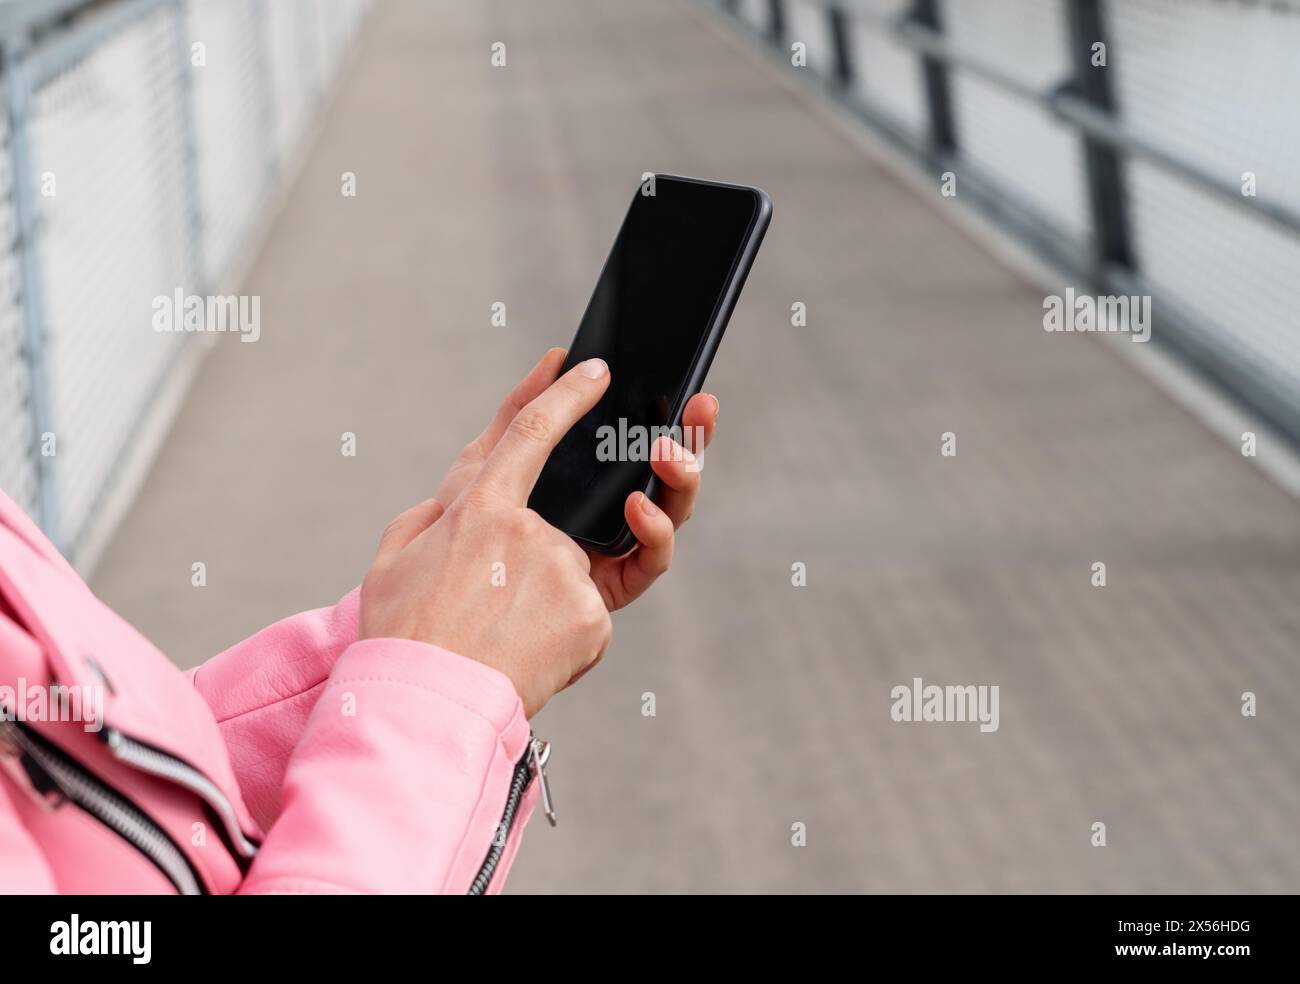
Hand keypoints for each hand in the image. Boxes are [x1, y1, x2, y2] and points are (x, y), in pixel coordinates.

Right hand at [360, 358, 614, 716]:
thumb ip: (430, 518)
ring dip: (548, 595)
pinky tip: (524, 655)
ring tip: (507, 631)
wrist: (426, 709)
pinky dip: (561, 631)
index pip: (529, 432)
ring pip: (576, 567)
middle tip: (661, 461)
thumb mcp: (394, 559)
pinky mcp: (592, 616)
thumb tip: (457, 502)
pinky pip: (590, 611)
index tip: (591, 369)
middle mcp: (529, 532)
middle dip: (622, 484)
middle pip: (570, 513)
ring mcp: (565, 573)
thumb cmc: (403, 637)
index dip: (562, 394)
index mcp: (478, 509)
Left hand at [435, 348, 720, 609]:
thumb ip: (520, 413)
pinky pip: (649, 559)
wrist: (437, 641)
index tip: (689, 391)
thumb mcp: (478, 466)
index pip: (626, 445)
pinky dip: (653, 530)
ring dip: (679, 476)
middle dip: (689, 437)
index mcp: (574, 488)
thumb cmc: (447, 555)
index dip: (667, 418)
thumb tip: (559, 359)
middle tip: (701, 407)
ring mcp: (608, 556)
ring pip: (665, 511)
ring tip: (668, 451)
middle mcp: (599, 519)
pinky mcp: (609, 594)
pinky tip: (638, 506)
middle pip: (660, 474)